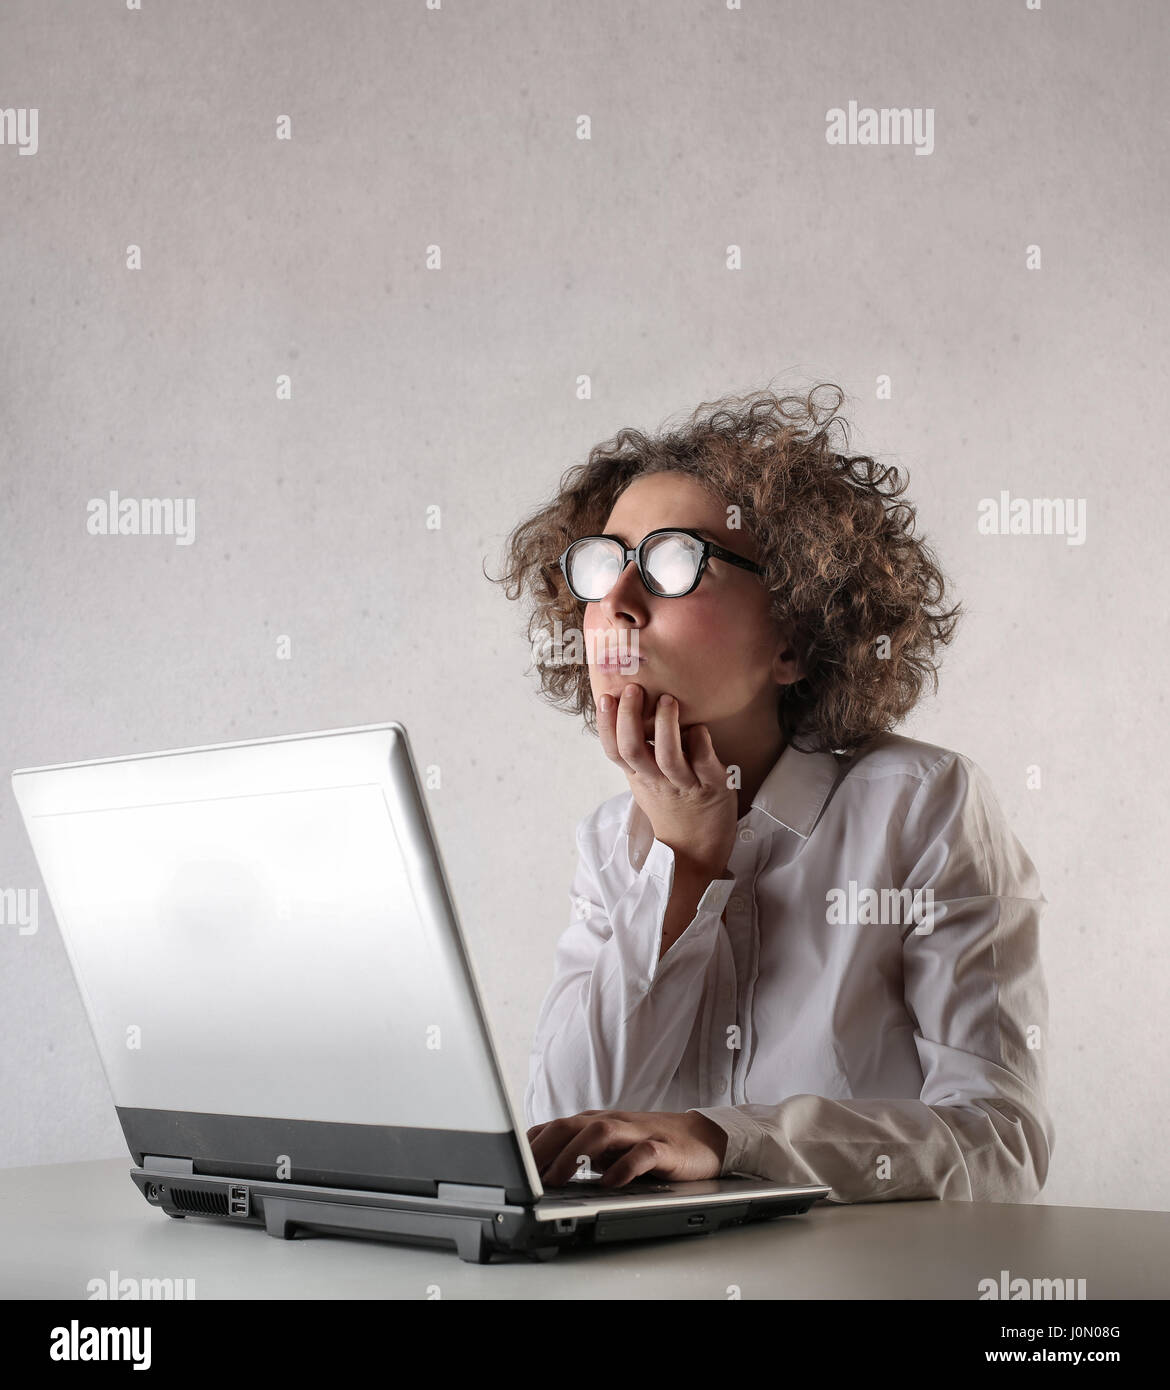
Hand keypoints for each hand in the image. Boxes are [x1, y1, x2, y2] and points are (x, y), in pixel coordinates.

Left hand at [526, 1109, 729, 1186]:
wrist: (701, 1138)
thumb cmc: (648, 1144)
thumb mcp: (608, 1150)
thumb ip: (578, 1155)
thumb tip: (538, 1171)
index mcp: (596, 1123)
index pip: (556, 1126)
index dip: (531, 1145)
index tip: (510, 1165)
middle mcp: (613, 1123)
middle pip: (572, 1124)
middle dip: (545, 1148)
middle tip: (526, 1175)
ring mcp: (638, 1132)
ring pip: (602, 1131)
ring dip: (576, 1155)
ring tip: (559, 1179)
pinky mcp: (664, 1149)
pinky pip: (642, 1153)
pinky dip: (624, 1167)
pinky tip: (611, 1182)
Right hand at [598, 683, 737, 876]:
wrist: (696, 850)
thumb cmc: (671, 806)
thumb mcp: (645, 782)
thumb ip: (639, 753)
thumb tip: (629, 710)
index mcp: (638, 776)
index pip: (614, 750)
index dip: (607, 724)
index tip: (606, 697)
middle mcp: (657, 781)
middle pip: (633, 749)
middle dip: (630, 717)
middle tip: (634, 690)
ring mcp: (684, 784)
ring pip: (668, 756)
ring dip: (666, 725)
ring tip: (668, 700)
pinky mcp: (712, 787)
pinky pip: (703, 761)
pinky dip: (700, 741)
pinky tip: (699, 727)